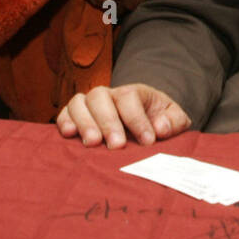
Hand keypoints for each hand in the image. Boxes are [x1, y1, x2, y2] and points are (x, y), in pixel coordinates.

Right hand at [56, 84, 190, 148]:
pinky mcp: (75, 116)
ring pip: (79, 103)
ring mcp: (90, 104)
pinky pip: (64, 113)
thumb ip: (174, 121)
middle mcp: (109, 95)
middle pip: (100, 97)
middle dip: (108, 122)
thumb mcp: (174, 119)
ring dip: (84, 122)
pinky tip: (70, 135)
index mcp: (134, 92)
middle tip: (117, 146)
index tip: (148, 141)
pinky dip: (64, 122)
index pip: (130, 98)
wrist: (145, 122)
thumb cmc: (159, 121)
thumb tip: (160, 128)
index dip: (137, 119)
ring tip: (93, 143)